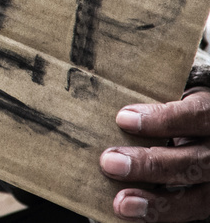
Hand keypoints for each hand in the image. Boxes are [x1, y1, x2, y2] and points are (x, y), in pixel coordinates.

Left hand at [100, 89, 209, 221]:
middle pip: (195, 161)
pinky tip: (134, 214)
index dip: (163, 119)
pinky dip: (160, 215)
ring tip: (123, 202)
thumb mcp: (172, 98)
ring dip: (157, 203)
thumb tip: (112, 112)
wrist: (198, 130)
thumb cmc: (176, 112)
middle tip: (110, 162)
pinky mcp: (208, 199)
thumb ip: (152, 103)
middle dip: (151, 164)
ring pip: (197, 197)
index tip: (122, 118)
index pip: (196, 116)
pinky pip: (190, 212)